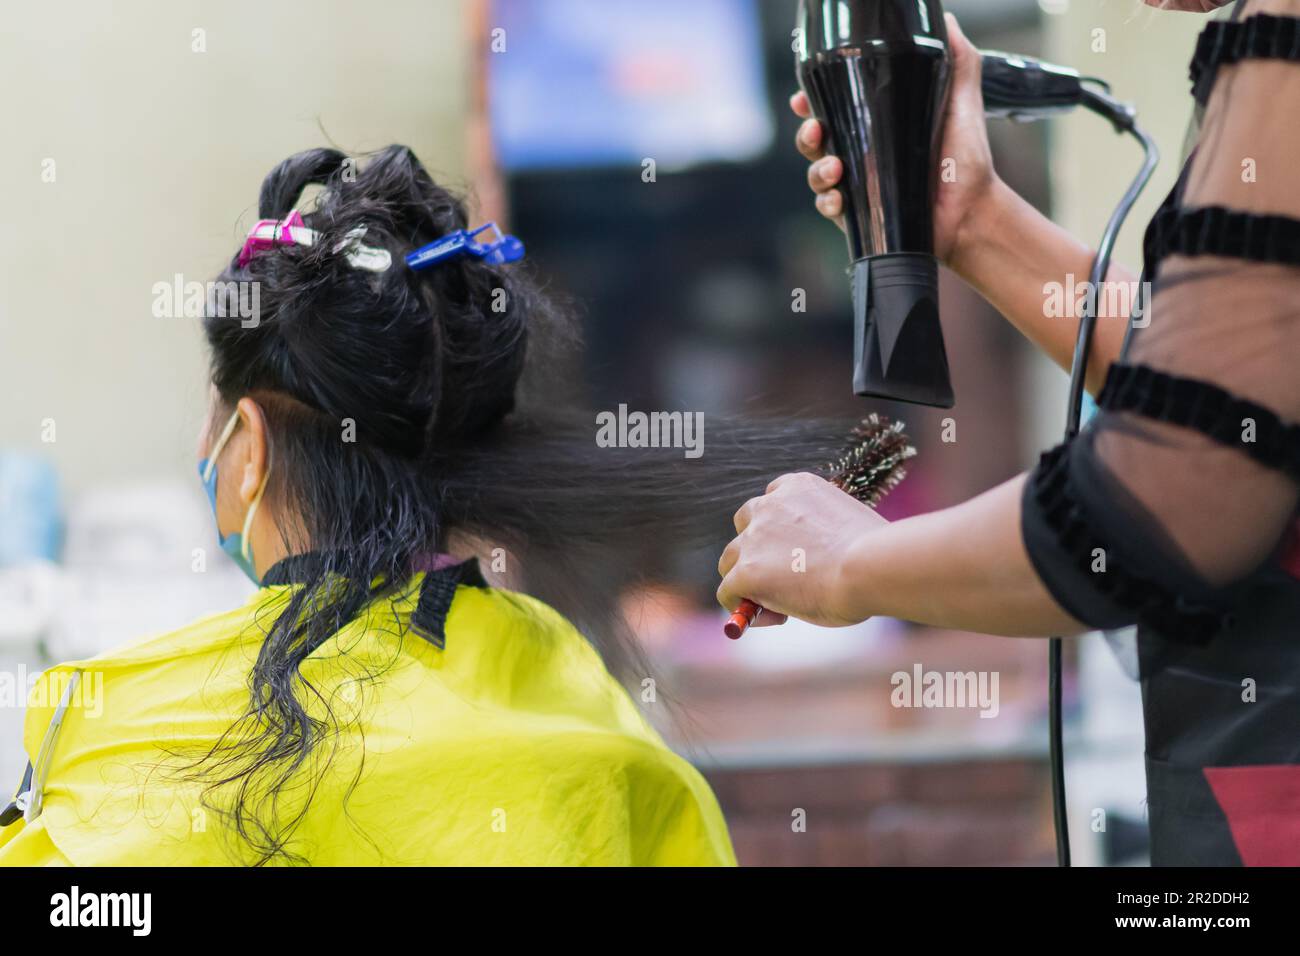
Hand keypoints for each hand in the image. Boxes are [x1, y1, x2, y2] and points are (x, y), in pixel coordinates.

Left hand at [716, 472, 885, 628]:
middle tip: (784, 578)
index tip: (796, 552)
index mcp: (798, 487)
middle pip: (745, 525)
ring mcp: (754, 538)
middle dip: (757, 550)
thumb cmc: (876, 554)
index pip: (772, 499)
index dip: (780, 529)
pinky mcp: (746, 571)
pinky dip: (742, 606)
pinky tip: (775, 617)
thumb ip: (827, 536)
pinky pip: (728, 591)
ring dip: (745, 577)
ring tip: (776, 601)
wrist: (870, 566)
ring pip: (730, 559)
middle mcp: (770, 505)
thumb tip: (821, 564)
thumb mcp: (848, 528)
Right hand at [791, 12, 997, 265]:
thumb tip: (946, 20)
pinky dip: (828, 203)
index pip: (832, 108)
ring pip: (816, 175)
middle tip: (815, 129)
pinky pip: (829, 208)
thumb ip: (956, 59)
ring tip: (835, 168)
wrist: (972, 208)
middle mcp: (862, 154)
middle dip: (806, 134)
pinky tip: (839, 199)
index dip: (812, 102)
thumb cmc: (965, 158)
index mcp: (876, 124)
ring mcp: (858, 186)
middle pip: (814, 141)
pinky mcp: (860, 216)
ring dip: (817, 170)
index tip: (804, 98)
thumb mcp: (961, 99)